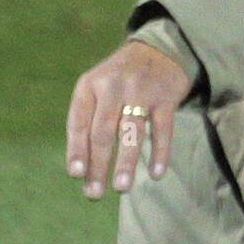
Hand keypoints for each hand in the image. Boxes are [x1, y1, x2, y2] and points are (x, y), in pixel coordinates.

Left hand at [65, 40, 191, 198]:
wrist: (158, 49)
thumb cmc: (120, 80)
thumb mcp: (97, 89)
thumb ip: (88, 120)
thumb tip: (82, 171)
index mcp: (90, 85)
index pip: (79, 122)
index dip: (77, 149)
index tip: (77, 175)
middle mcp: (113, 86)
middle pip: (103, 132)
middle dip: (99, 165)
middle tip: (95, 194)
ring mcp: (141, 91)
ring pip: (132, 132)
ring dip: (126, 163)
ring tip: (122, 188)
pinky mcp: (166, 97)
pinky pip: (163, 129)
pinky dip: (160, 153)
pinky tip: (156, 173)